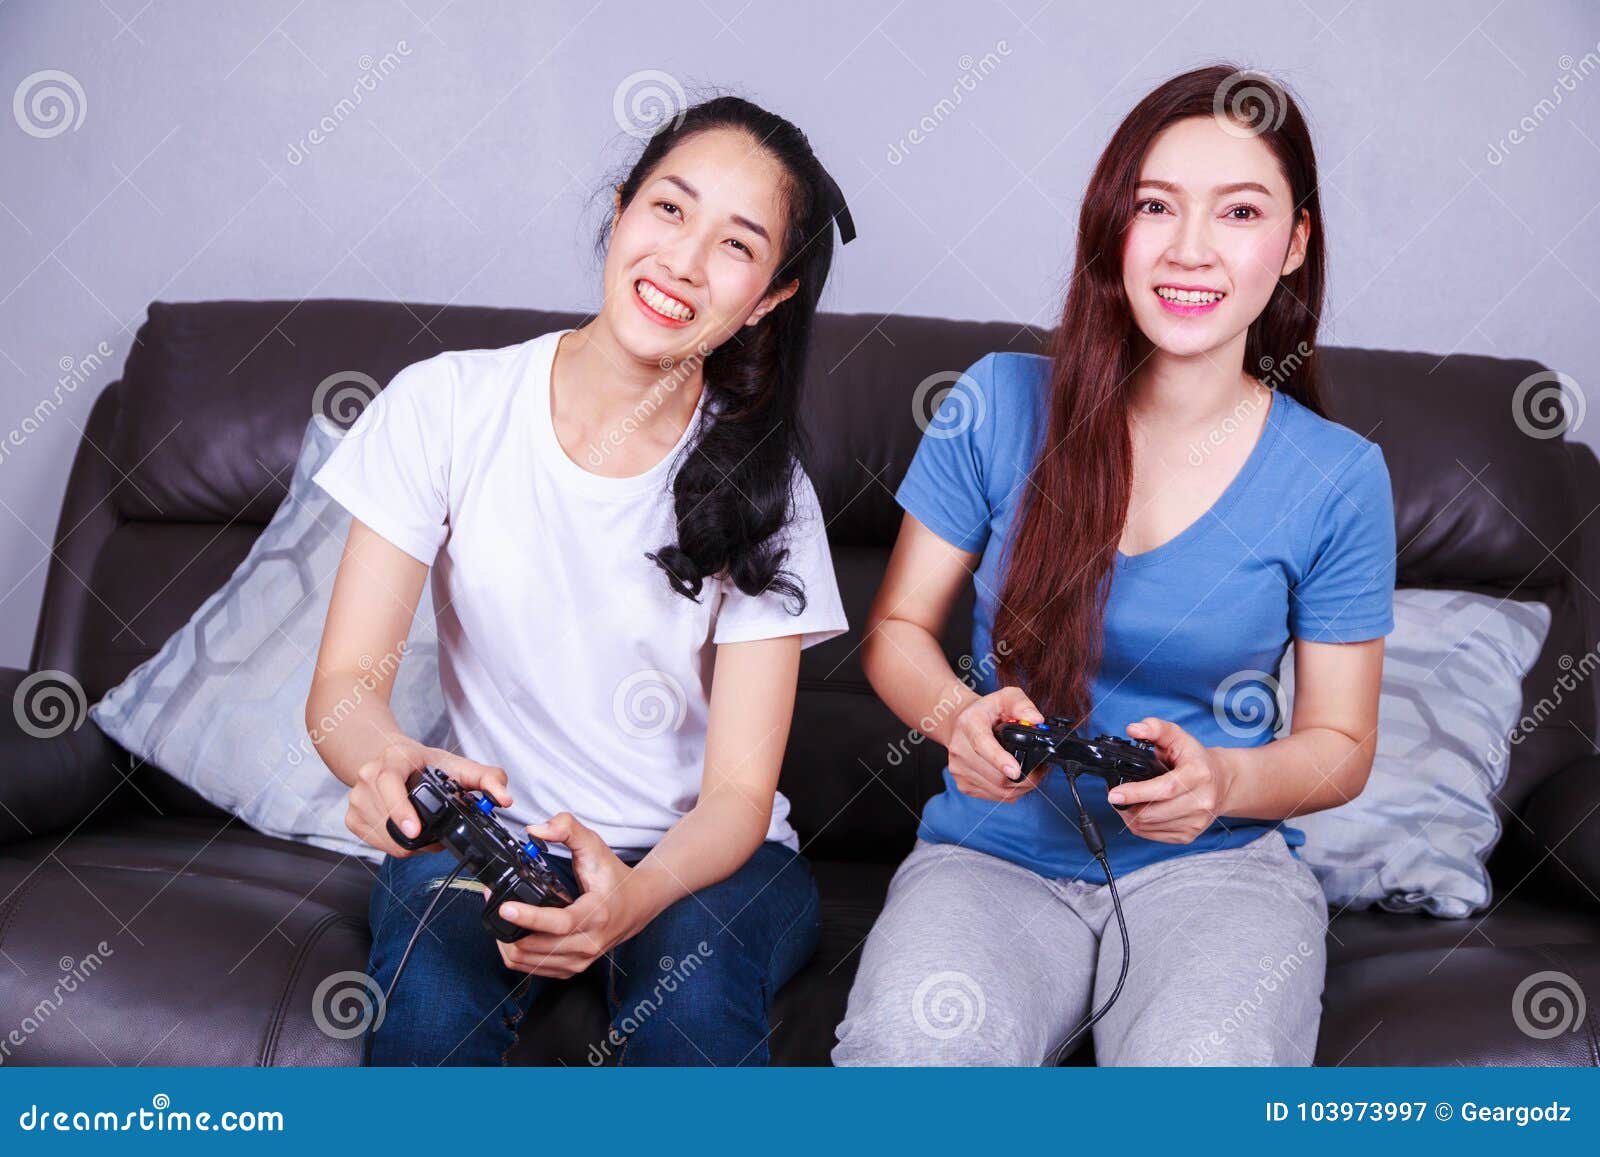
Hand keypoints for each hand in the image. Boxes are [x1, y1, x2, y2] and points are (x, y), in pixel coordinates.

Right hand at [344, 741, 510, 857]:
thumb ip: (488, 778)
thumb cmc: (425, 763)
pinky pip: (373, 842)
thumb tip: (504, 798)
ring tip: (423, 831)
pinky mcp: (350, 816)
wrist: (389, 757)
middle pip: (387, 817)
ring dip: (406, 843)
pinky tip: (405, 832)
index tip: (415, 830)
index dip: (400, 808)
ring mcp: (355, 797)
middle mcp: (369, 775)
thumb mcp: (458, 765)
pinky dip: (392, 845)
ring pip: (381, 835)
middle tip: (437, 836)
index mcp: (394, 758)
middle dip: (416, 835)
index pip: (389, 781)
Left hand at [495, 812, 644, 977]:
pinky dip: (516, 954)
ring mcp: (580, 959)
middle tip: (494, 901)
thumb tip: (536, 830)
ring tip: (500, 918)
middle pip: (535, 947)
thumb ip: (567, 828)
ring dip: (507, 941)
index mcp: (596, 914)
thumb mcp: (594, 845)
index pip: (559, 923)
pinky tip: (513, 935)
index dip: (529, 917)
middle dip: (507, 926)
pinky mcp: (571, 968)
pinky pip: (532, 969)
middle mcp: (589, 942)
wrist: (636, 905)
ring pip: (528, 962)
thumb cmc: (613, 876)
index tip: (506, 908)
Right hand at [947, 687, 1047, 802]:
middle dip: (1025, 776)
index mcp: (970, 724)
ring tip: (1028, 771)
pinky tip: (1014, 777)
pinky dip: (1010, 791)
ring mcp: (959, 770)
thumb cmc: (986, 712)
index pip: (982, 745)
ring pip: (998, 790)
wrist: (960, 724)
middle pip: (995, 775)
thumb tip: (1036, 721)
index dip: (1000, 760)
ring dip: (1019, 786)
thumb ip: (1022, 705)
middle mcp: (960, 749)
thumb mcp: (1006, 697)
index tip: (1015, 771)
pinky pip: (995, 796)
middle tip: (1039, 768)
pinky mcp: (963, 785)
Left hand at [1107, 718, 1236, 843]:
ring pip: (1149, 826)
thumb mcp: (1177, 736)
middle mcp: (1202, 801)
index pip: (1164, 789)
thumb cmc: (1194, 758)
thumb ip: (1154, 728)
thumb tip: (1133, 729)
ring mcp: (1196, 822)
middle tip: (1115, 795)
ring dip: (1131, 815)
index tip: (1114, 794)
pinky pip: (1153, 835)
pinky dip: (1140, 825)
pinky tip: (1140, 811)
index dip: (1137, 793)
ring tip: (1127, 801)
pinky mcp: (1189, 835)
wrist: (1221, 782)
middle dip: (1127, 805)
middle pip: (1153, 812)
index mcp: (1199, 775)